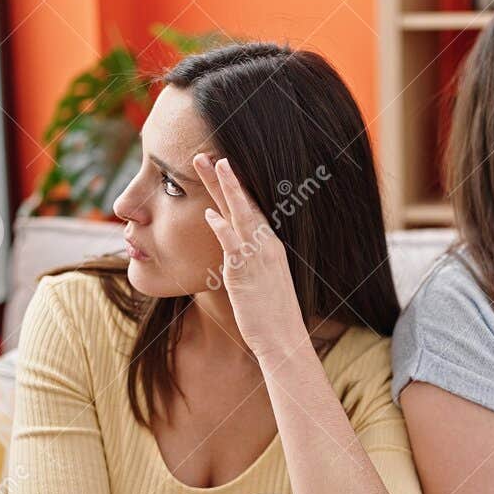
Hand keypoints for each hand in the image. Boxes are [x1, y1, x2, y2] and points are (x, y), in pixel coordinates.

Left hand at [192, 153, 310, 362]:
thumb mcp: (261, 282)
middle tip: (208, 155)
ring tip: (209, 165)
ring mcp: (257, 257)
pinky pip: (233, 245)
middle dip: (225, 178)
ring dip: (224, 188)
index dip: (235, 187)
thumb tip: (234, 257)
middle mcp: (265, 245)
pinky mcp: (246, 272)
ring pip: (239, 214)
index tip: (221, 167)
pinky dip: (222, 228)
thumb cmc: (271, 315)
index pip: (250, 209)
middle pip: (243, 203)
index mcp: (269, 246)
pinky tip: (209, 214)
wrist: (284, 338)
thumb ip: (247, 264)